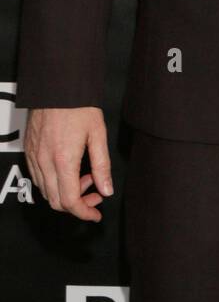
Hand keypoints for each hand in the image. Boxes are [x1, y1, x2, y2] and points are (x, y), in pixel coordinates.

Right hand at [24, 107, 112, 221]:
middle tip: (95, 194)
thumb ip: (102, 165)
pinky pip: (38, 178)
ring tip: (85, 176)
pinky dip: (54, 182)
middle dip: (77, 204)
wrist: (56, 87)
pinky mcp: (28, 151)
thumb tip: (106, 190)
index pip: (70, 201)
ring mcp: (33, 157)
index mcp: (63, 160)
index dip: (84, 213)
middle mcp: (44, 162)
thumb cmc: (79, 107)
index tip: (96, 214)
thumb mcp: (98, 134)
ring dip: (65, 192)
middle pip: (56, 201)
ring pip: (46, 191)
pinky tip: (69, 170)